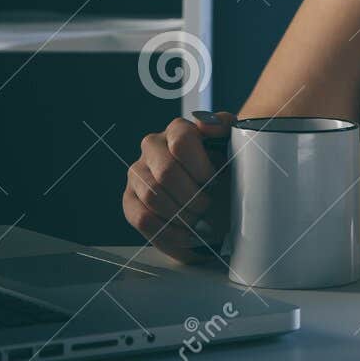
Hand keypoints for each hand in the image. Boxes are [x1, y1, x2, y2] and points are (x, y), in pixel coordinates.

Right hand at [122, 109, 235, 263]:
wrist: (212, 188)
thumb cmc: (222, 164)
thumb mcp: (229, 141)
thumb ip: (222, 125)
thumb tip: (203, 124)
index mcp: (177, 129)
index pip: (181, 141)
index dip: (200, 167)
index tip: (214, 182)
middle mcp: (152, 146)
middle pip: (166, 172)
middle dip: (192, 197)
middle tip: (208, 207)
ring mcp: (137, 173)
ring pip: (152, 196)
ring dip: (180, 215)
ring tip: (199, 223)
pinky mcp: (130, 199)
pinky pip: (142, 218)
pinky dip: (167, 232)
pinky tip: (185, 236)